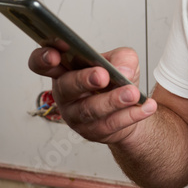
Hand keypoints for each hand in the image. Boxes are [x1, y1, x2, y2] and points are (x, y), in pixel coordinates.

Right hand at [28, 45, 157, 144]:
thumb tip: (122, 70)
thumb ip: (122, 58)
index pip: (42, 64)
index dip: (42, 59)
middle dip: (84, 80)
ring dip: (113, 101)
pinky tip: (146, 106)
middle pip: (67, 86)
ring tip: (132, 93)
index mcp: (64, 70)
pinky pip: (110, 124)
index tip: (55, 55)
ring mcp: (76, 115)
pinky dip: (131, 115)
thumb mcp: (121, 60)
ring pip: (90, 109)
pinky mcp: (92, 131)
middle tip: (102, 76)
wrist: (130, 107)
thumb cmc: (116, 79)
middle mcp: (65, 93)